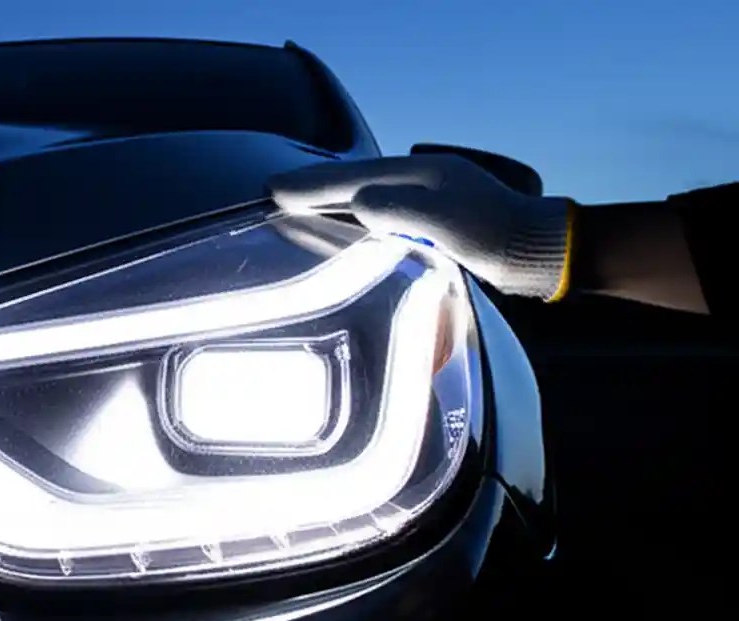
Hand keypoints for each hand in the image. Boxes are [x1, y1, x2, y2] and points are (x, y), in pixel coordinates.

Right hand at [268, 154, 574, 299]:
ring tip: (299, 206)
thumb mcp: (443, 223)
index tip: (274, 189)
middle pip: (357, 182)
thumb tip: (358, 205)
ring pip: (369, 197)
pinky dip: (356, 217)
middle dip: (316, 189)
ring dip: (333, 202)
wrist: (539, 253)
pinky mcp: (438, 223)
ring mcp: (431, 200)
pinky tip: (347, 226)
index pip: (353, 178)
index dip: (312, 185)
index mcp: (420, 174)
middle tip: (276, 193)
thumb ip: (397, 211)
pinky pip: (383, 214)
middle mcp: (422, 181)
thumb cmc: (495, 238)